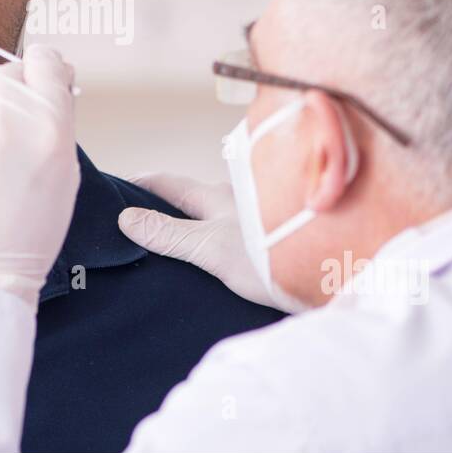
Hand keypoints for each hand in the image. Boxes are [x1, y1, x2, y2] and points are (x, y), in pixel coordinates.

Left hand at [0, 45, 80, 309]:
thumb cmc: (28, 230)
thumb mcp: (65, 173)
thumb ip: (57, 121)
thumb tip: (51, 79)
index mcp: (51, 127)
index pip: (45, 60)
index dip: (45, 68)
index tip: (42, 77)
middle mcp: (8, 120)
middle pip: (8, 74)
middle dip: (12, 96)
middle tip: (12, 132)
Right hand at [118, 172, 287, 310]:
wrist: (332, 270)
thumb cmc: (270, 255)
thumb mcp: (210, 247)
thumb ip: (169, 234)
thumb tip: (124, 217)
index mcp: (217, 196)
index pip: (170, 183)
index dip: (144, 183)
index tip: (119, 182)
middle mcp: (239, 198)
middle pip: (196, 195)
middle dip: (172, 201)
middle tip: (146, 211)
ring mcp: (259, 214)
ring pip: (222, 211)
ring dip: (202, 219)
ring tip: (184, 236)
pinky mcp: (277, 234)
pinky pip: (241, 228)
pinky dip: (225, 234)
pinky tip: (227, 251)